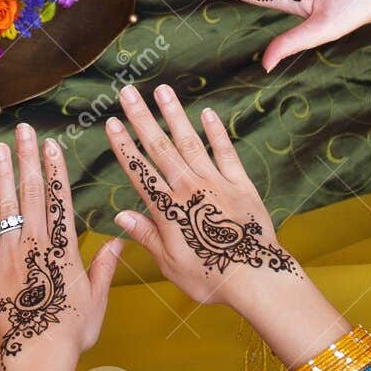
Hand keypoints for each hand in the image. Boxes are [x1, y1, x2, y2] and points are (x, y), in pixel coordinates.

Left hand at [0, 124, 121, 370]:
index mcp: (63, 248)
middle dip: (28, 159)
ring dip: (2, 176)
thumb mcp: (97, 299)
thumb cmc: (72, 331)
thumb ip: (104, 266)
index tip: (52, 145)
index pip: (59, 199)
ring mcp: (8, 254)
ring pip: (5, 207)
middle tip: (23, 130)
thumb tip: (118, 239)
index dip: (55, 170)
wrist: (38, 354)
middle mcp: (35, 243)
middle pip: (31, 193)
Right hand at [107, 85, 297, 310]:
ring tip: (162, 90)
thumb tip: (119, 214)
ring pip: (190, 142)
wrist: (258, 280)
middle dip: (142, 118)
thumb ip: (146, 235)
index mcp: (169, 209)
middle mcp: (190, 188)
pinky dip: (216, 133)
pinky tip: (206, 113)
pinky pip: (226, 154)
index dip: (124, 147)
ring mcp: (216, 183)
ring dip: (174, 115)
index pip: (140, 171)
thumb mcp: (170, 264)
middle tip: (128, 92)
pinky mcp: (241, 185)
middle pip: (160, 148)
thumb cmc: (210, 277)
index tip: (112, 123)